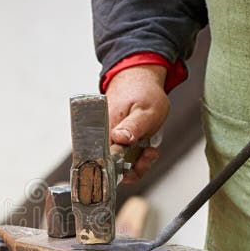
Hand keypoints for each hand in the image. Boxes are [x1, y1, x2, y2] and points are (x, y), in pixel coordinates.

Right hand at [106, 65, 168, 183]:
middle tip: (148, 155)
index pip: (100, 162)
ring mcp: (109, 141)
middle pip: (110, 168)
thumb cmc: (143, 92)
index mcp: (102, 130)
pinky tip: (147, 149)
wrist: (140, 79)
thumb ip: (132, 126)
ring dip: (137, 164)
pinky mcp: (116, 142)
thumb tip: (118, 138)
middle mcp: (101, 138)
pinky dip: (137, 158)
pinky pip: (124, 159)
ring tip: (150, 151)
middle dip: (132, 169)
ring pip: (119, 165)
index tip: (137, 165)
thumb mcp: (144, 110)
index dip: (117, 171)